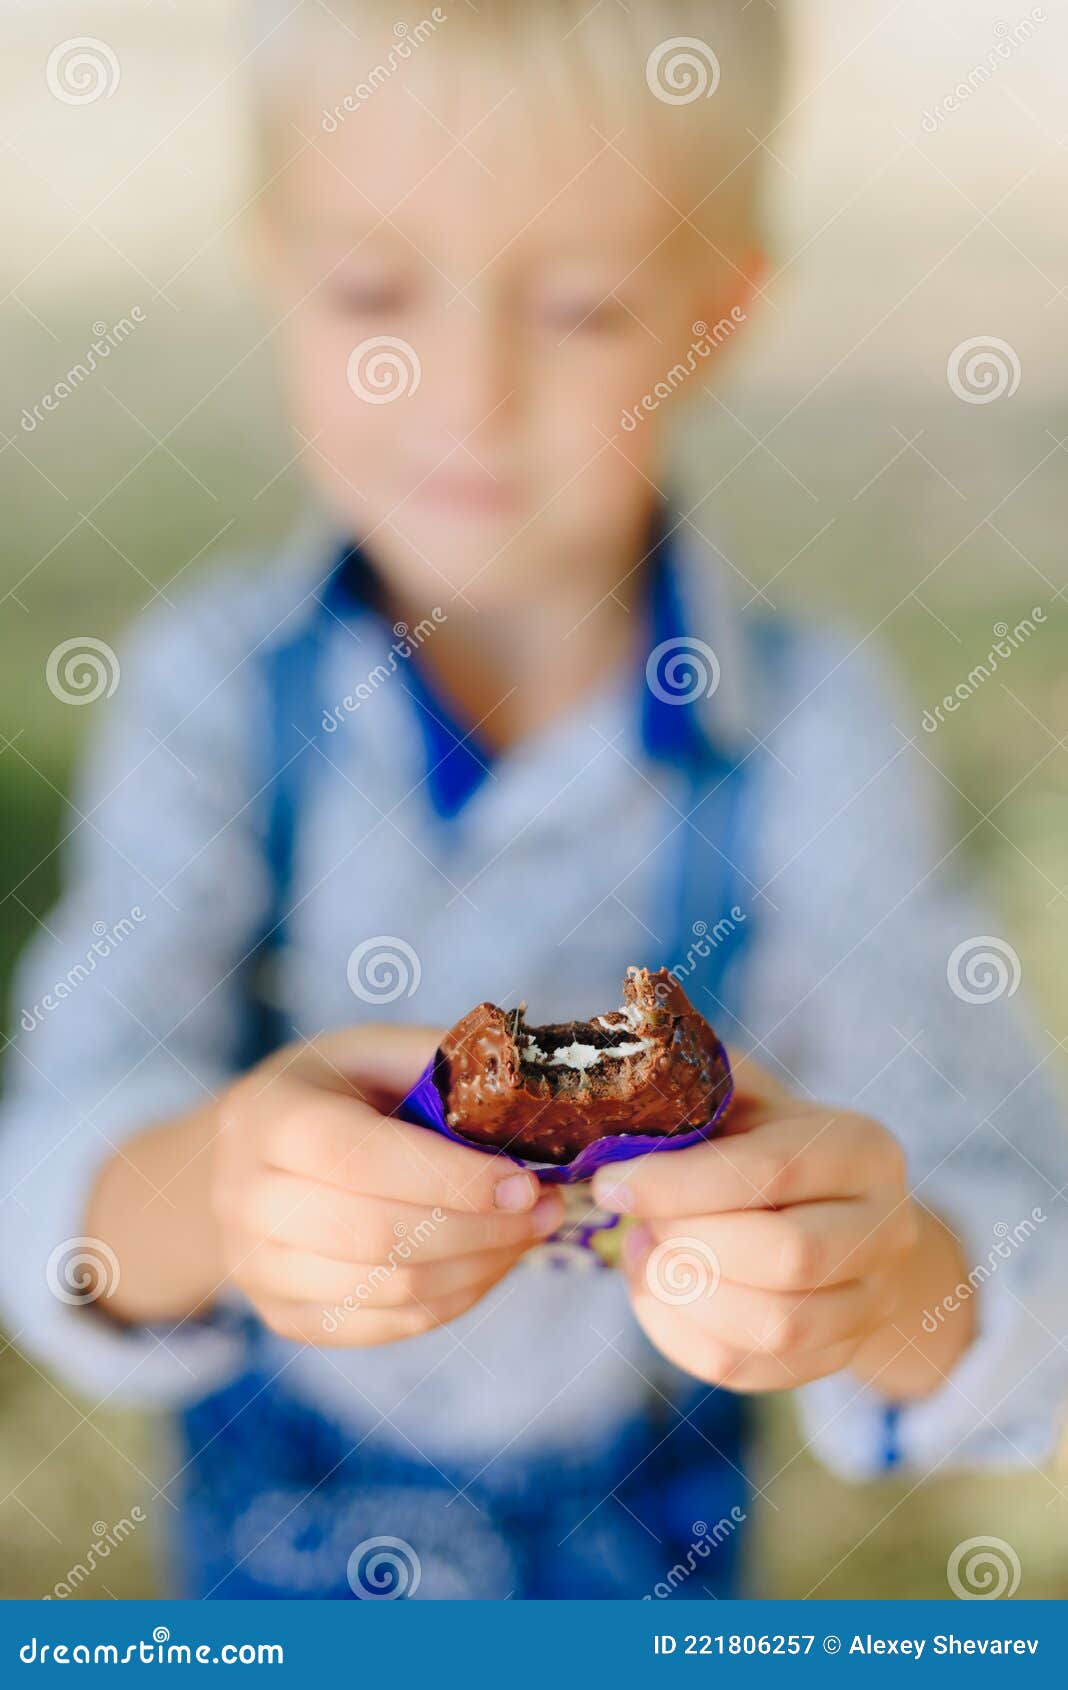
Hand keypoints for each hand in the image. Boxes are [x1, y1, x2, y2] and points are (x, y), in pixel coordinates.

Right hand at [212, 1026, 562, 1346]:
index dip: (448, 1176)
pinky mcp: (285, 1316)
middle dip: (478, 1227)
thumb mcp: (377, 1051)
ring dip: (478, 1267)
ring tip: (528, 1233)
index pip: (356, 1158)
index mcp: (267, 1116)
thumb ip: (444, 1064)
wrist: (252, 1154)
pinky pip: (385, 1326)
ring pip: (387, 1290)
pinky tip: (490, 1262)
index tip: (525, 1180)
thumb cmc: (333, 1091)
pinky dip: (453, 1299)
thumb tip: (533, 1090)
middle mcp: (244, 1197)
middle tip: (546, 1210)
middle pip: (374, 1234)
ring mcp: (258, 1267)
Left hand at [592, 1059, 970, 1395]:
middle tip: (636, 1223)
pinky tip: (654, 1293)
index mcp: (862, 1148)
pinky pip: (751, 1370)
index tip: (611, 1183)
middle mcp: (887, 1226)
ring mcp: (871, 1300)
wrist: (834, 1213)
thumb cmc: (766, 1142)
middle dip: (691, 1243)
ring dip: (685, 1297)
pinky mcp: (837, 1355)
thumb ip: (699, 1084)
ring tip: (642, 1256)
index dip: (681, 1183)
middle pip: (789, 1257)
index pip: (772, 1171)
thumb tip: (626, 1066)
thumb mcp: (746, 1098)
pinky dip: (682, 1338)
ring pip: (778, 1327)